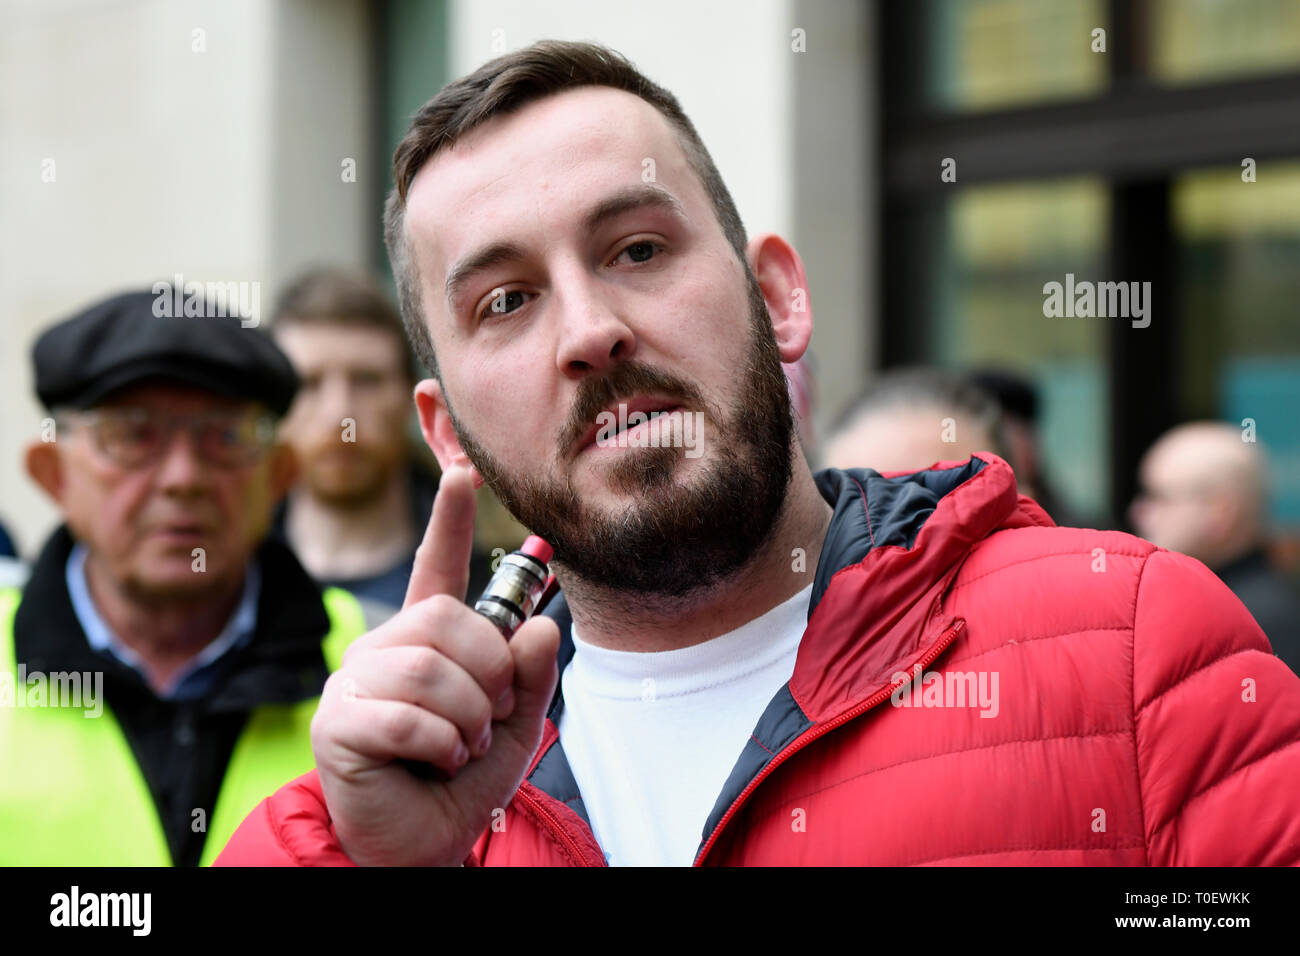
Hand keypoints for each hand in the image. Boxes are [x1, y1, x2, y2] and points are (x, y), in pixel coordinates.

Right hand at [310, 463, 559, 865]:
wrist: (423, 844)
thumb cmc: (462, 780)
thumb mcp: (516, 724)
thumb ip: (530, 674)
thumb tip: (539, 624)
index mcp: (428, 640)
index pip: (438, 569)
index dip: (450, 522)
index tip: (461, 474)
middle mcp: (385, 648)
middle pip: (444, 620)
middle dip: (489, 674)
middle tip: (490, 718)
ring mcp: (354, 682)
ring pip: (429, 671)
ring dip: (467, 719)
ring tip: (462, 747)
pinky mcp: (336, 722)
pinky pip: (403, 716)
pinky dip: (439, 746)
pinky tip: (435, 762)